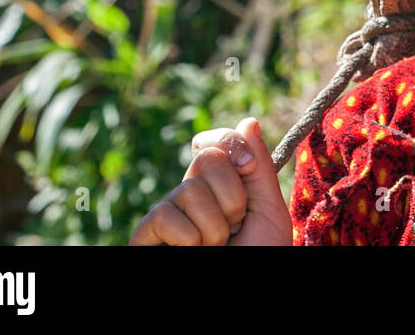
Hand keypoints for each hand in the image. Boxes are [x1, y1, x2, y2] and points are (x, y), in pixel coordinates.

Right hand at [129, 117, 291, 245]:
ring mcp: (167, 214)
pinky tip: (193, 254)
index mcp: (220, 185)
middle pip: (205, 157)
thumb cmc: (257, 257)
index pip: (214, 141)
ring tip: (216, 248)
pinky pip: (164, 216)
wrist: (241, 295)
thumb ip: (259, 168)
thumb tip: (246, 120)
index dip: (231, 145)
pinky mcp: (146, 235)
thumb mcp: (268, 211)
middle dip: (231, 194)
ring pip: (189, 189)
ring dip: (214, 226)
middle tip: (235, 226)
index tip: (249, 167)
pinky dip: (189, 239)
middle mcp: (189, 193)